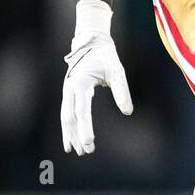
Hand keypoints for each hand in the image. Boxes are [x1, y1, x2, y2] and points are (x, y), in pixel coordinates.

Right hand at [61, 3, 132, 154]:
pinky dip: (69, 127)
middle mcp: (70, 88)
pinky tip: (72, 140)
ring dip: (71, 134)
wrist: (92, 43)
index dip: (85, 127)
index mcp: (80, 83)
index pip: (81, 110)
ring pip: (66, 117)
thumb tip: (127, 111)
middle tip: (86, 151)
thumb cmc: (106, 57)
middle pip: (70, 117)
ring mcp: (67, 91)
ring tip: (78, 150)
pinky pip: (68, 113)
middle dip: (77, 135)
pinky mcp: (70, 93)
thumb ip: (121, 91)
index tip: (90, 141)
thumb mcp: (117, 71)